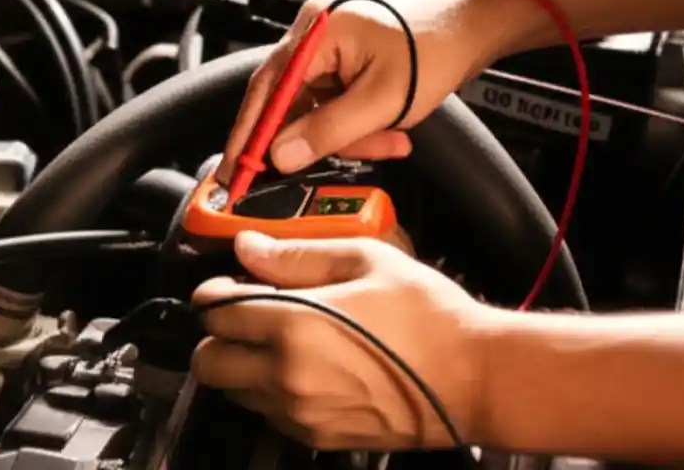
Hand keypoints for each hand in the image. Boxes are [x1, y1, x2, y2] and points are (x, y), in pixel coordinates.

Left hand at [190, 231, 498, 450]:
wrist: (475, 378)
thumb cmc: (428, 315)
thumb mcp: (364, 260)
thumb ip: (296, 254)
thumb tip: (248, 246)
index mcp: (292, 323)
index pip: (214, 310)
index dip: (216, 292)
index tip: (229, 285)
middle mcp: (286, 374)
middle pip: (208, 361)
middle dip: (219, 335)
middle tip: (247, 317)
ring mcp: (300, 412)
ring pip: (233, 391)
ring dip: (243, 366)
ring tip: (282, 342)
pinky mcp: (317, 437)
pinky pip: (268, 415)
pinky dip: (271, 394)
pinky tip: (308, 369)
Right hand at [215, 0, 521, 181]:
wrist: (473, 26)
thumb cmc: (436, 48)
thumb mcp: (382, 101)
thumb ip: (328, 131)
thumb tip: (281, 156)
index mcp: (316, 30)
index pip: (266, 91)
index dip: (249, 136)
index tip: (236, 173)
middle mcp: (313, 32)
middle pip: (287, 103)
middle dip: (315, 140)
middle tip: (319, 169)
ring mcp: (326, 45)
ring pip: (314, 109)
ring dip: (346, 136)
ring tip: (387, 141)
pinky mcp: (342, 59)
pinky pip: (332, 103)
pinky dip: (355, 125)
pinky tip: (386, 132)